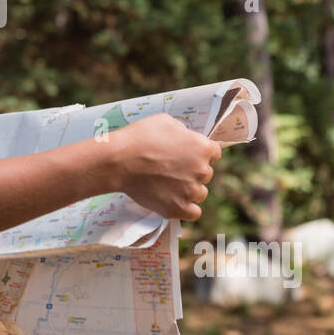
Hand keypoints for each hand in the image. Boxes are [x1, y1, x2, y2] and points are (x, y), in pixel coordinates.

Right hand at [105, 113, 221, 221]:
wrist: (119, 161)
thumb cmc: (140, 137)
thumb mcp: (165, 121)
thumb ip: (183, 131)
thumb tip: (186, 138)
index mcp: (203, 148)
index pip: (214, 153)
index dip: (200, 153)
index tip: (187, 155)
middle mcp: (202, 171)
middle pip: (206, 174)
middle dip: (192, 171)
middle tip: (171, 169)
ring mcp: (190, 192)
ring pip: (200, 193)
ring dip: (188, 190)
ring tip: (167, 184)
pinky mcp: (177, 208)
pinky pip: (193, 213)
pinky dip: (185, 208)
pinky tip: (174, 200)